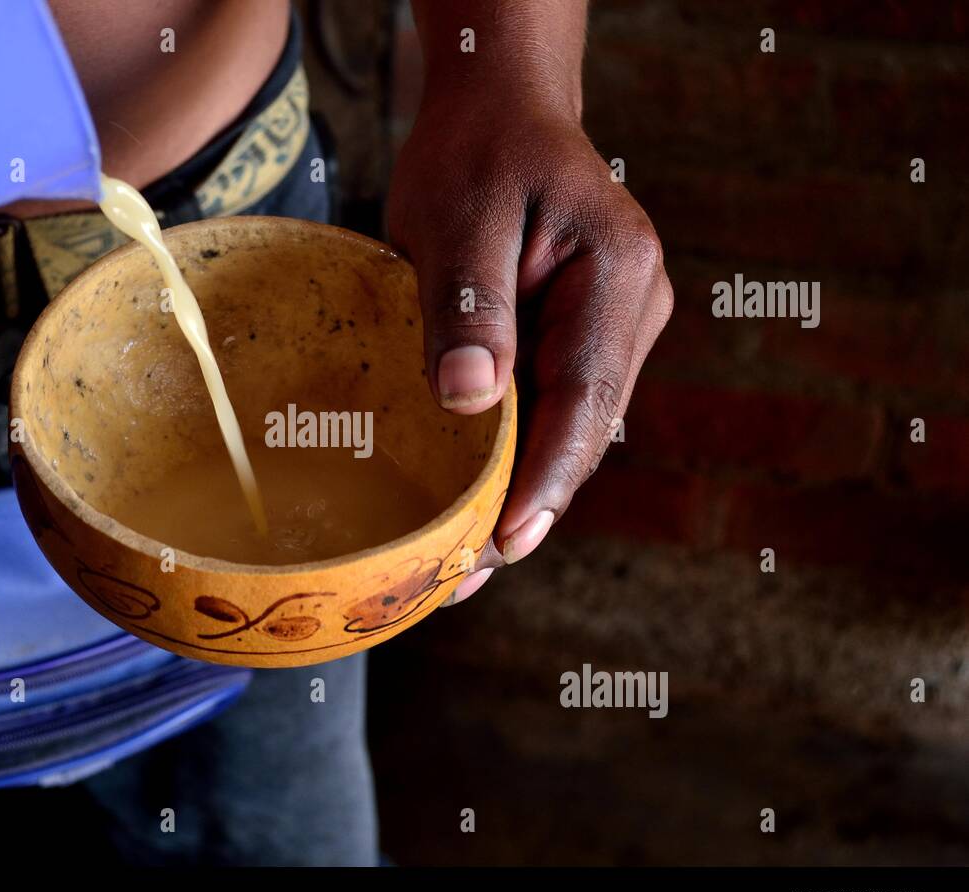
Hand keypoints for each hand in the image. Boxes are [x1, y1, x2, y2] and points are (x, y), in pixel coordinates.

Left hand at [387, 88, 672, 604]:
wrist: (500, 111)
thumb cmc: (477, 153)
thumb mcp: (460, 217)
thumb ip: (468, 308)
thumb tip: (470, 403)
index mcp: (616, 274)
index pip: (585, 396)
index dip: (548, 477)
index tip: (506, 541)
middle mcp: (632, 309)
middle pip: (583, 428)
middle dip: (529, 506)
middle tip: (465, 578)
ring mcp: (614, 328)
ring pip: (570, 429)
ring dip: (520, 493)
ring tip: (461, 565)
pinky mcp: (581, 340)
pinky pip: (553, 410)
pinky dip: (515, 458)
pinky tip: (472, 505)